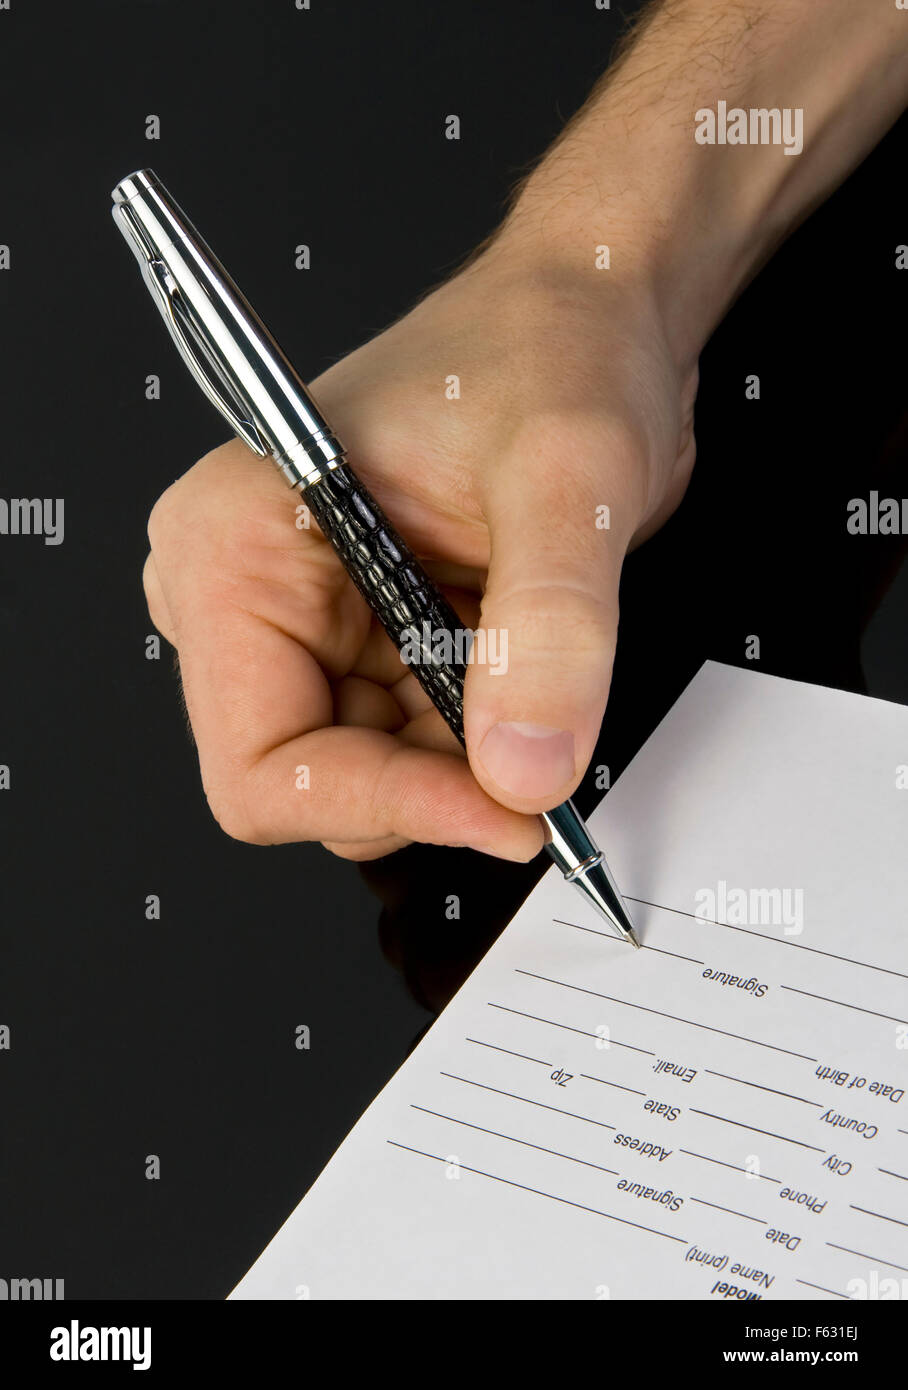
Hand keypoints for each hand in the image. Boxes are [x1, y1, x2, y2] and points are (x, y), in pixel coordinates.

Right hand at [143, 234, 697, 862]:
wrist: (591, 314)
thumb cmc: (552, 345)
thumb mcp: (565, 476)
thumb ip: (545, 629)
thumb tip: (524, 769)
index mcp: (234, 543)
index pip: (262, 758)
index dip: (382, 803)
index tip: (502, 811)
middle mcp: (246, 590)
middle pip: (309, 780)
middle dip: (430, 788)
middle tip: (535, 757)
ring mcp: (303, 623)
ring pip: (368, 776)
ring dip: (463, 765)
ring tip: (533, 676)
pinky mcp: (361, 641)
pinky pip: (409, 748)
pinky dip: (476, 744)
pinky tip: (520, 674)